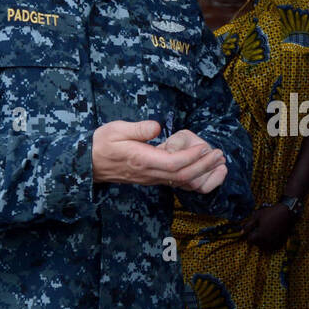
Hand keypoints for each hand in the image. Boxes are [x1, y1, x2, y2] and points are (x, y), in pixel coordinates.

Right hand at [91, 121, 226, 192]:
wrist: (88, 164)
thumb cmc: (101, 144)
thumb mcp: (116, 130)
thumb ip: (138, 129)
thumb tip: (157, 126)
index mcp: (141, 159)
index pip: (173, 163)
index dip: (192, 157)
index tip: (205, 147)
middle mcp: (149, 173)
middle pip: (182, 175)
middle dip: (204, 166)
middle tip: (219, 155)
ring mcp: (151, 178)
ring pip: (180, 181)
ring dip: (201, 172)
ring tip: (217, 162)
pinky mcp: (152, 178)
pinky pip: (175, 182)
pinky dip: (192, 177)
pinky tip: (203, 169)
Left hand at [241, 203, 293, 250]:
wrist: (287, 212)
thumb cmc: (270, 212)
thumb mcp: (257, 216)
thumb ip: (248, 225)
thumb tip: (241, 232)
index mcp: (260, 235)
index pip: (250, 240)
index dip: (250, 234)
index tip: (253, 230)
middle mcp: (267, 241)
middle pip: (257, 245)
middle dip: (256, 239)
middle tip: (259, 231)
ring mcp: (275, 242)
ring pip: (265, 248)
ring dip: (263, 243)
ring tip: (264, 235)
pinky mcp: (281, 242)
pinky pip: (274, 247)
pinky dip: (271, 244)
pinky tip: (271, 237)